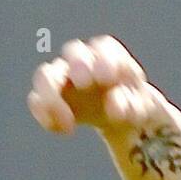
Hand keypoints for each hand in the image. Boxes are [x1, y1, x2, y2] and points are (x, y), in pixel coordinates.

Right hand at [26, 35, 162, 135]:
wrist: (123, 116)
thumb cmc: (135, 104)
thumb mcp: (143, 106)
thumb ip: (131, 105)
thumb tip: (112, 108)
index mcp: (111, 58)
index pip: (106, 48)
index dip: (105, 60)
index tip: (107, 78)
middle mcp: (85, 62)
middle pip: (74, 52)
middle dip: (79, 65)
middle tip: (83, 82)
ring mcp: (65, 76)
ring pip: (48, 74)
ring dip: (53, 95)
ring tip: (67, 123)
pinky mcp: (52, 96)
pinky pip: (38, 100)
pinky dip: (45, 114)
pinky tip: (62, 130)